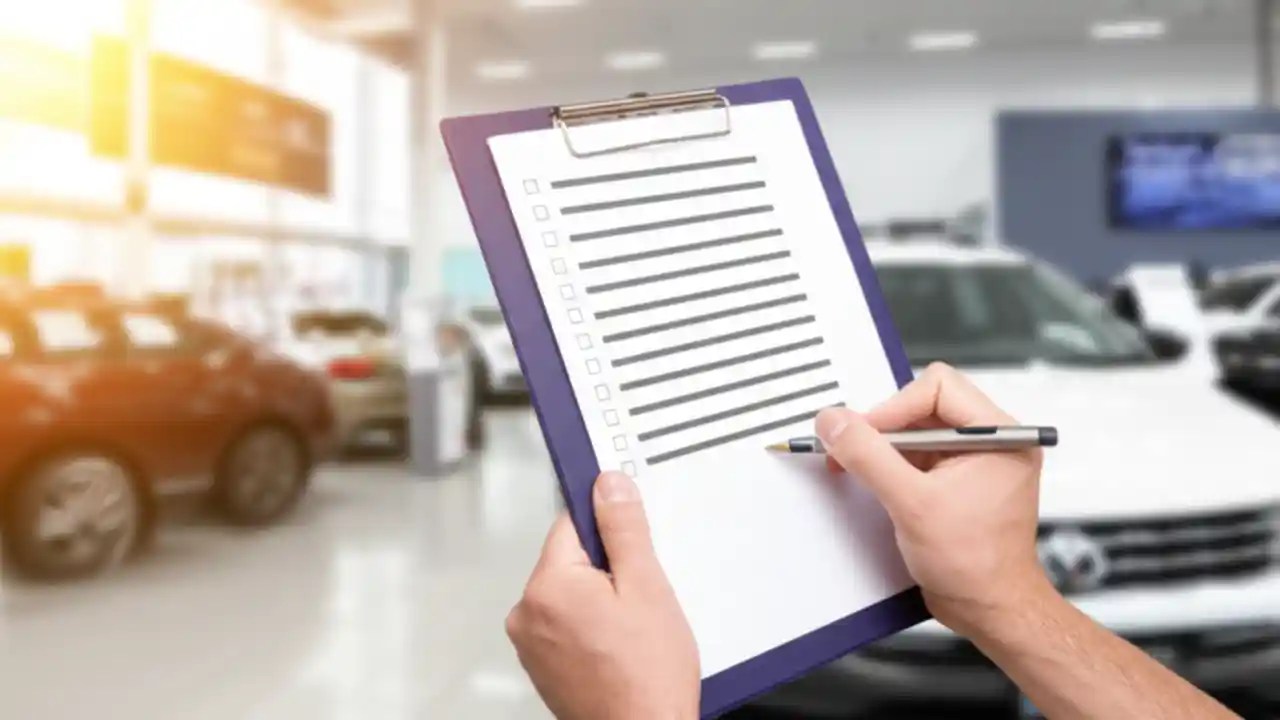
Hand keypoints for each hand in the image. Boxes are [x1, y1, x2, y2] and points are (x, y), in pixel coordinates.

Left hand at [506, 472, 699, 719]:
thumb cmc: (647, 676)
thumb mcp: (646, 587)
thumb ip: (623, 530)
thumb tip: (607, 485)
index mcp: (548, 586)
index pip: (571, 524)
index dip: (606, 528)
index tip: (631, 540)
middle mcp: (526, 612)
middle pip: (569, 560)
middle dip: (606, 570)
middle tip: (640, 599)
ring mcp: (530, 642)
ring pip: (569, 593)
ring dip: (599, 600)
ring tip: (632, 630)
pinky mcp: (540, 665)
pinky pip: (565, 624)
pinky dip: (590, 627)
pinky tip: (619, 648)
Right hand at [815, 363, 1051, 637]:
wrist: (990, 609)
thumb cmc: (976, 565)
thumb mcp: (912, 504)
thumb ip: (868, 456)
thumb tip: (834, 422)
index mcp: (1001, 434)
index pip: (937, 388)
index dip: (893, 408)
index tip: (861, 433)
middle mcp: (993, 441)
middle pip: (923, 406)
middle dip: (884, 428)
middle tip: (852, 449)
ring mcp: (976, 460)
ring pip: (917, 430)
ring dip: (884, 449)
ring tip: (859, 470)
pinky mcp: (958, 480)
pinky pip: (918, 455)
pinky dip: (891, 466)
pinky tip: (875, 484)